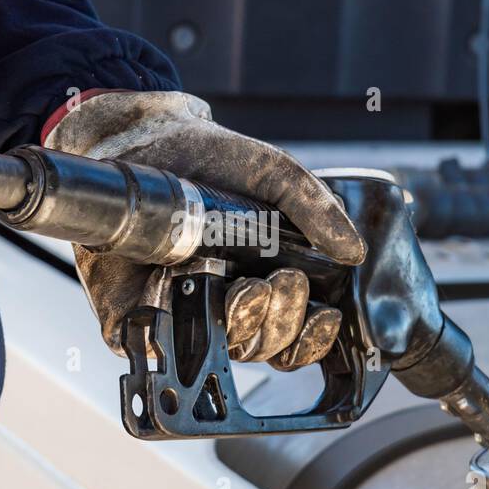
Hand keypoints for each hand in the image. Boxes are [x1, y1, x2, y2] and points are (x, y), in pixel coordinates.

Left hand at [45, 91, 365, 368]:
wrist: (143, 137)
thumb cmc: (209, 156)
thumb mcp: (274, 174)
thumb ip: (315, 208)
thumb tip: (354, 251)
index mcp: (265, 278)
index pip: (297, 331)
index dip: (313, 336)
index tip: (325, 314)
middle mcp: (225, 301)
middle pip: (264, 346)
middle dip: (281, 322)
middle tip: (283, 282)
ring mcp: (182, 309)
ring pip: (221, 351)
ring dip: (244, 327)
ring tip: (246, 287)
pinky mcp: (134, 313)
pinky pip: (158, 347)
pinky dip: (177, 341)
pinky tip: (196, 308)